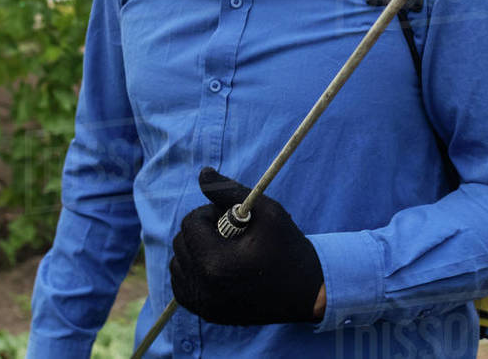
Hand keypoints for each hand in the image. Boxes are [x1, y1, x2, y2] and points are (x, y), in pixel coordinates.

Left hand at [169, 167, 324, 325]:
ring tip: (224, 249)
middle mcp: (205, 289)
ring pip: (178, 265)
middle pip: (181, 244)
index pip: (190, 224)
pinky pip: (182, 287)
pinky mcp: (208, 315)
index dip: (208, 213)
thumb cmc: (289, 248)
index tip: (230, 217)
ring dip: (195, 251)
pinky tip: (216, 266)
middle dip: (201, 232)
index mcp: (216, 264)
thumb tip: (202, 172)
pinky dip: (192, 273)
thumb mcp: (266, 212)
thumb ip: (229, 191)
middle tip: (229, 232)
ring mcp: (205, 306)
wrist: (310, 293)